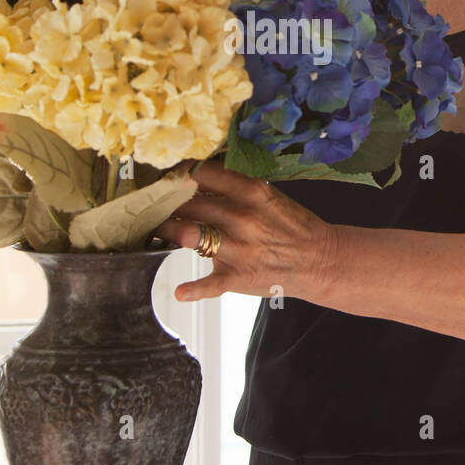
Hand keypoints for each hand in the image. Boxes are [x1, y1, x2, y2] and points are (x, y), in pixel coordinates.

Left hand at [152, 158, 337, 303]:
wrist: (319, 259)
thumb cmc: (290, 225)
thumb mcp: (267, 196)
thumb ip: (234, 187)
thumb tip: (195, 176)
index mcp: (250, 193)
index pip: (203, 174)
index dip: (177, 172)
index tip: (163, 172)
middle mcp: (241, 218)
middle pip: (189, 203)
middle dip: (163, 200)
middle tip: (146, 198)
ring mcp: (238, 249)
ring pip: (189, 235)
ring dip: (164, 230)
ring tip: (150, 227)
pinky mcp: (237, 277)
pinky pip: (211, 284)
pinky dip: (194, 290)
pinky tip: (179, 292)